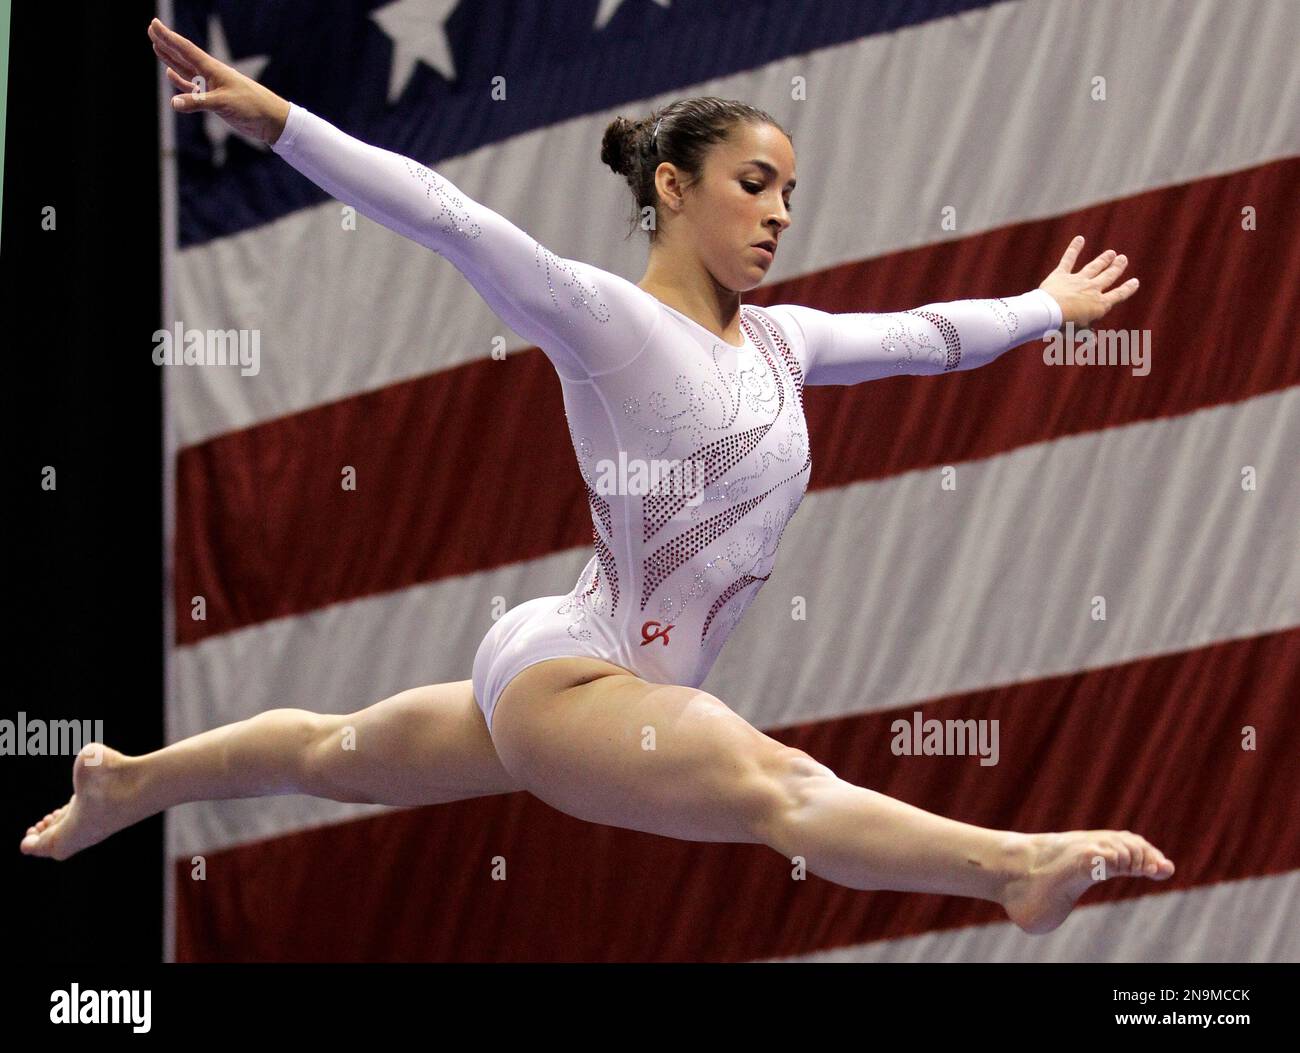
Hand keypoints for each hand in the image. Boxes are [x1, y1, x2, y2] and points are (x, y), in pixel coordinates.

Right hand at [148, 17, 289, 144]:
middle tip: (150, 30)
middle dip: (166, 43)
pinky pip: (192, 88)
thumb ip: (197, 102)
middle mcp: (210, 74)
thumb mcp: (223, 104)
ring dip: (170, 59)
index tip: (154, 24)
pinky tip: (170, 74)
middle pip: (182, 55)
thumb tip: (174, 103)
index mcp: (212, 69)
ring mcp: (212, 86)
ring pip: (185, 70)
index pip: (185, 49)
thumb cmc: (251, 106)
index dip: (168, 37)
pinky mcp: (215, 99)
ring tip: (157, 48)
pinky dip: (180, 82)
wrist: (271, 119)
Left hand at [1038, 235, 1139, 329]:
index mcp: (1099, 305)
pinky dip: (1074, 249)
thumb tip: (1093, 344)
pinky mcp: (1061, 275)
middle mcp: (1092, 290)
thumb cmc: (1065, 327)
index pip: (1118, 295)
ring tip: (1111, 253)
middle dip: (1116, 268)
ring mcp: (1077, 280)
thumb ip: (1087, 336)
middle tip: (1123, 259)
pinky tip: (1079, 238)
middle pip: (1108, 277)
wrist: (1049, 313)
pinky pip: (1068, 259)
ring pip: (1094, 267)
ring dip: (1103, 259)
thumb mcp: (1079, 334)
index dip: (1127, 289)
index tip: (1134, 282)